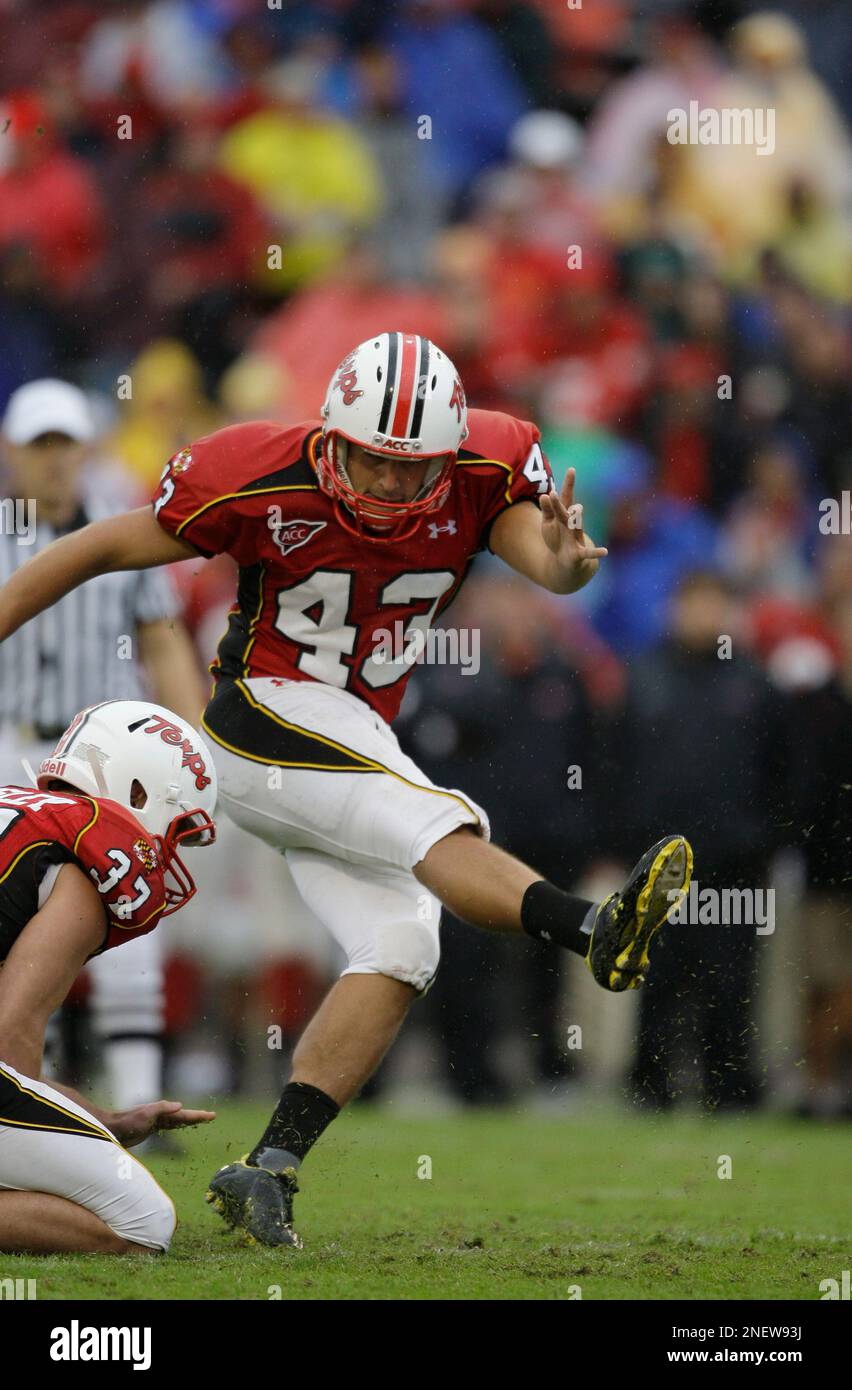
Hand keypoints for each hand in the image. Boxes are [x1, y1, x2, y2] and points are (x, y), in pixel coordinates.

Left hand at [110, 1099, 215, 1148]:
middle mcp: (161, 1114)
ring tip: (202, 1119)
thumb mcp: (146, 1114)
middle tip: (212, 1116)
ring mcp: (157, 1121)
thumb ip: (163, 1108)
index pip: (184, 1114)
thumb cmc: (127, 1122)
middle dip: (197, 1116)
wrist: (112, 1129)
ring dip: (190, 1119)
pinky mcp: (151, 1128)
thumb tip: (180, 1105)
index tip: (211, 1116)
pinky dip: (179, 1125)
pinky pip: (170, 1126)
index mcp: (162, 1111)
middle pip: (184, 1115)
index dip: (198, 1115)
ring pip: (178, 1120)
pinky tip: (181, 1125)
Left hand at [539, 467, 607, 588]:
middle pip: (566, 512)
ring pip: (576, 528)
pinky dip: (596, 552)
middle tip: (553, 494)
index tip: (572, 469)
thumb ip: (547, 510)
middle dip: (559, 504)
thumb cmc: (557, 539)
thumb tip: (544, 496)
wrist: (567, 563)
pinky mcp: (579, 553)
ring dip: (576, 520)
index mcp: (564, 517)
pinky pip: (588, 553)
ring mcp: (576, 538)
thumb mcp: (548, 524)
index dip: (568, 485)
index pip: (566, 498)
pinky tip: (605, 552)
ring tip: (578, 510)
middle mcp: (572, 525)